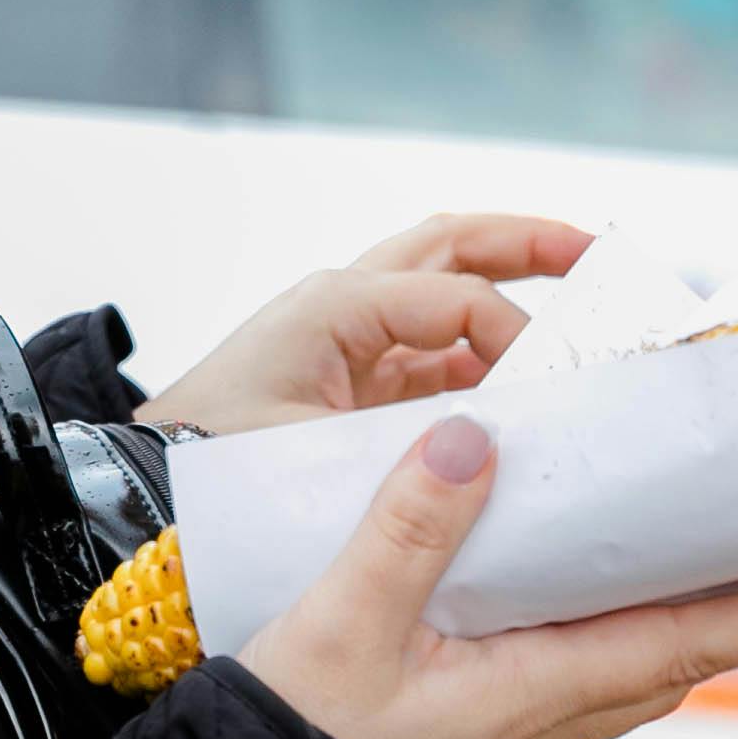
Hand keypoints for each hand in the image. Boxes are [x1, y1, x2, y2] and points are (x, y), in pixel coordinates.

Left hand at [137, 213, 596, 437]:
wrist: (137, 493)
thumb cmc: (208, 468)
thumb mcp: (313, 455)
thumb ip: (406, 448)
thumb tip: (490, 442)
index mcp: (336, 307)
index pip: (458, 301)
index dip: (520, 337)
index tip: (560, 388)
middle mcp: (346, 307)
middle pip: (455, 246)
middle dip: (531, 245)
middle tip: (600, 258)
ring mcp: (351, 340)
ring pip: (448, 289)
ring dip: (515, 290)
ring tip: (584, 304)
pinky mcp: (353, 382)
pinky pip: (435, 350)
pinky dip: (487, 356)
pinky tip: (531, 389)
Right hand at [242, 414, 737, 738]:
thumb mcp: (344, 619)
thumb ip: (412, 524)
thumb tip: (480, 436)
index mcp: (536, 689)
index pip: (687, 643)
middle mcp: (546, 717)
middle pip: (683, 658)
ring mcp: (518, 730)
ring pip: (639, 673)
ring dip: (696, 625)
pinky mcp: (484, 729)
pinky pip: (587, 677)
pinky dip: (627, 636)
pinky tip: (607, 600)